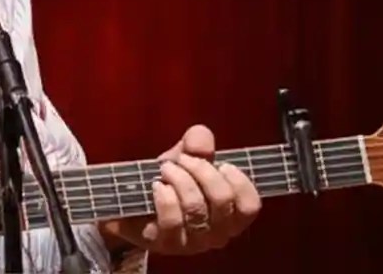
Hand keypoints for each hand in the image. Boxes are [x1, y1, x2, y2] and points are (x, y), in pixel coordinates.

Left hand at [103, 125, 259, 255]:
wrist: (132, 208)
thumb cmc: (169, 184)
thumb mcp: (186, 160)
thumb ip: (197, 145)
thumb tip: (200, 136)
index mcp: (231, 216)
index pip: (250, 206)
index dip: (238, 181)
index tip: (222, 164)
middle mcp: (217, 234)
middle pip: (222, 199)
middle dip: (202, 170)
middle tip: (183, 159)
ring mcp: (193, 243)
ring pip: (196, 207)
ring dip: (179, 179)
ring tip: (166, 169)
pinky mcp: (167, 244)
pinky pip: (172, 219)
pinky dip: (165, 196)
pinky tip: (156, 186)